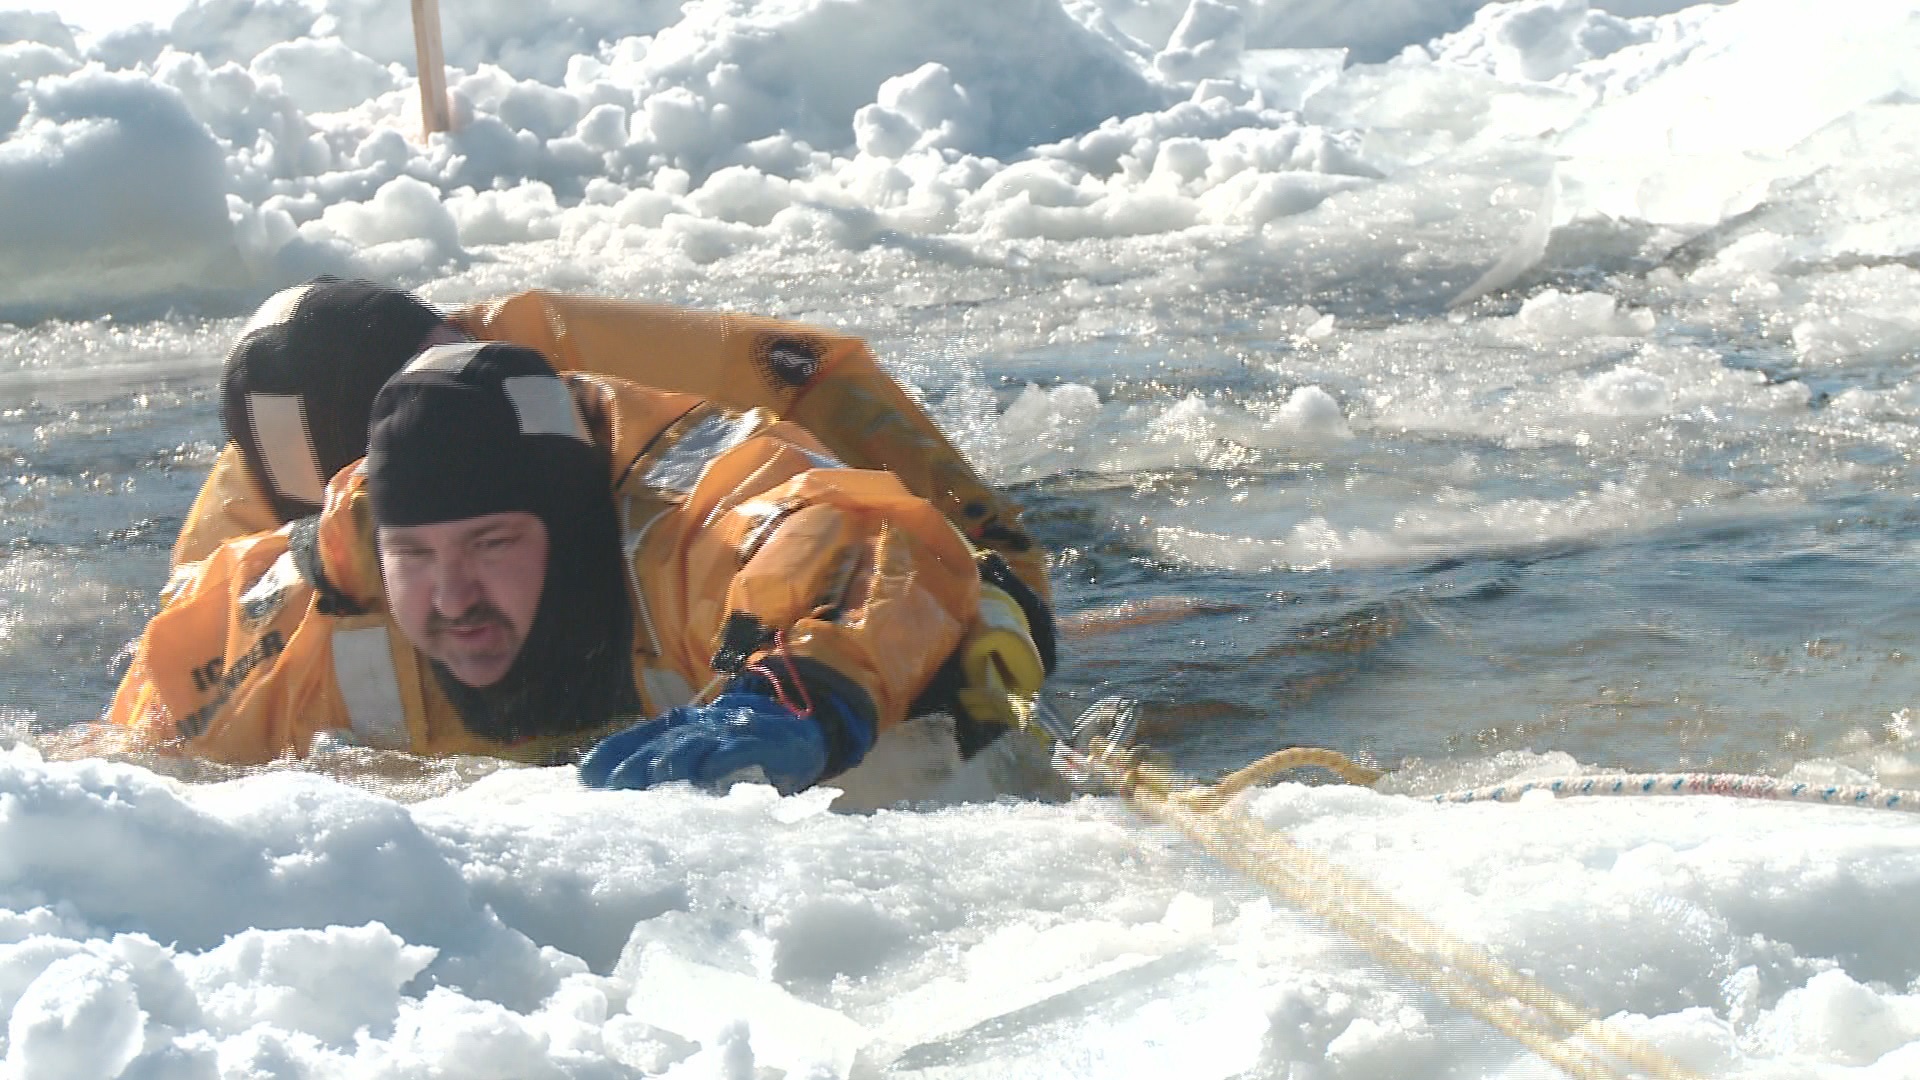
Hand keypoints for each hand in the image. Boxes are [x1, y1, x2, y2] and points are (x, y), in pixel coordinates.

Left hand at [578, 691, 827, 793]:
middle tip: (616, 796)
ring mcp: (731, 730)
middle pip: (657, 745)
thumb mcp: (701, 754)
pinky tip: (707, 777)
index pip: (634, 738)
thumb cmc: (741, 750)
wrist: (803, 729)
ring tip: (656, 788)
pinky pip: (738, 749)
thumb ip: (662, 768)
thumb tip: (609, 788)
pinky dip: (721, 762)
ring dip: (672, 765)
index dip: (610, 756)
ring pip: (693, 745)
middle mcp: (699, 724)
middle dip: (634, 769)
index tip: (586, 781)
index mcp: (678, 727)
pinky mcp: (764, 740)